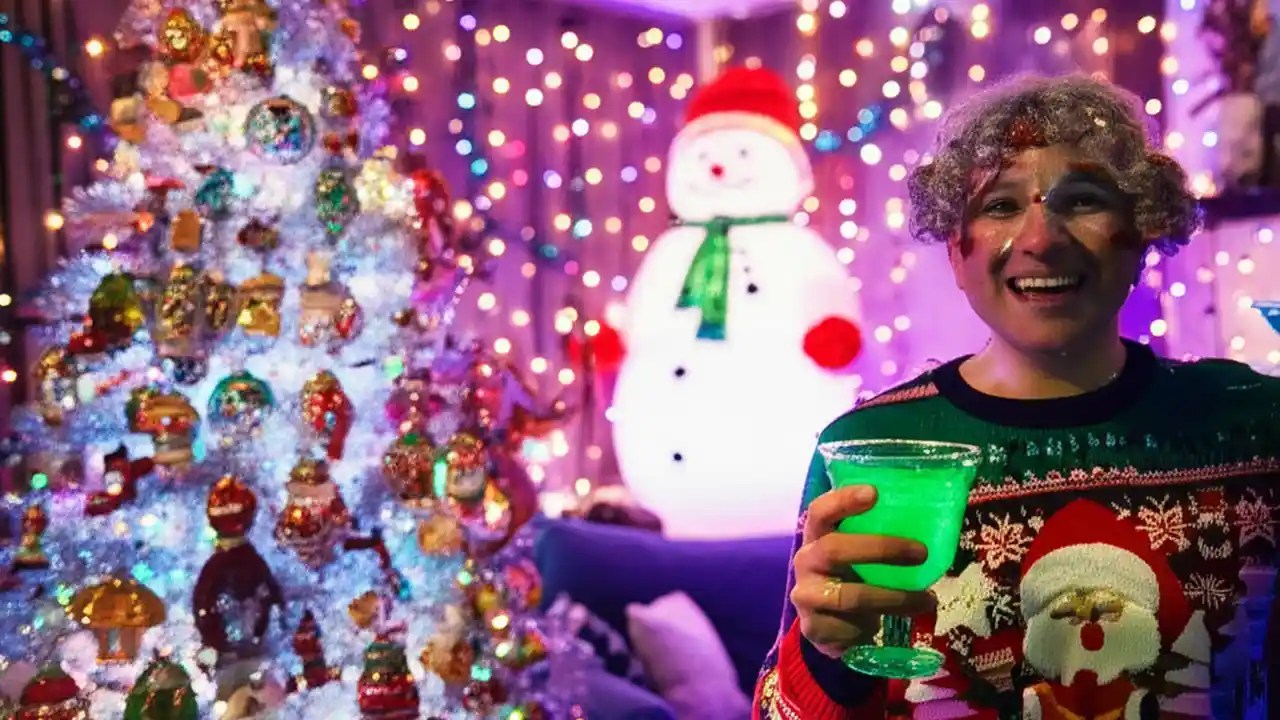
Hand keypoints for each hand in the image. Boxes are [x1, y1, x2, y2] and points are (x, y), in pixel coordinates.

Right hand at [789, 485, 936, 659]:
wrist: (828, 626)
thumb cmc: (850, 578)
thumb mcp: (857, 555)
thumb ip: (875, 539)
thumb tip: (929, 524)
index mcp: (816, 537)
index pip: (820, 511)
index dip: (843, 501)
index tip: (874, 493)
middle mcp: (806, 562)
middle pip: (834, 549)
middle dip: (880, 549)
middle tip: (921, 552)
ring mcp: (806, 596)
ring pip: (851, 596)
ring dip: (895, 599)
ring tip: (927, 600)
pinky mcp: (814, 628)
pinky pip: (851, 628)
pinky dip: (877, 627)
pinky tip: (891, 626)